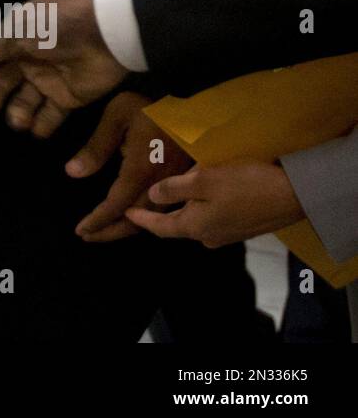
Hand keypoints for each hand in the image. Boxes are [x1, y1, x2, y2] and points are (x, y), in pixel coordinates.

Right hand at [0, 0, 128, 130]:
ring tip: (19, 122)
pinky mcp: (68, 96)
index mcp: (13, 36)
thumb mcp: (19, 30)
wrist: (108, 34)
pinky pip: (49, 115)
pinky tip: (36, 129)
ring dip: (16, 115)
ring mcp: (47, 78)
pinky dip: (41, 125)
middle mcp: (26, 58)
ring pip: (22, 102)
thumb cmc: (57, 27)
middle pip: (0, 84)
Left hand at [68, 92, 191, 241]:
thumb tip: (72, 173)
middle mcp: (160, 184)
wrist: (190, 101)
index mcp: (141, 169)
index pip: (116, 205)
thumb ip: (95, 147)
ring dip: (126, 230)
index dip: (98, 220)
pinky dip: (145, 222)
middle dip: (109, 232)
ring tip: (103, 232)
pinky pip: (164, 211)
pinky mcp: (184, 184)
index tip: (80, 230)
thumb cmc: (148, 106)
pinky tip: (131, 220)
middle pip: (135, 221)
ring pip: (151, 220)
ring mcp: (176, 186)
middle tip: (87, 236)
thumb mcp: (116, 116)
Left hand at [126, 162, 305, 247]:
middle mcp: (210, 236)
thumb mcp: (203, 180)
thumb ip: (173, 189)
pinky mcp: (243, 226)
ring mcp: (228, 234)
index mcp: (196, 227)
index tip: (123, 214)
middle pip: (177, 225)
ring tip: (166, 195)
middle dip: (158, 216)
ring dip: (181, 208)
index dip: (141, 220)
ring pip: (195, 220)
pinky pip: (212, 217)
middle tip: (140, 205)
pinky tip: (199, 195)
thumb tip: (152, 196)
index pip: (160, 227)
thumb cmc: (244, 184)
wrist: (294, 196)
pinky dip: (200, 206)